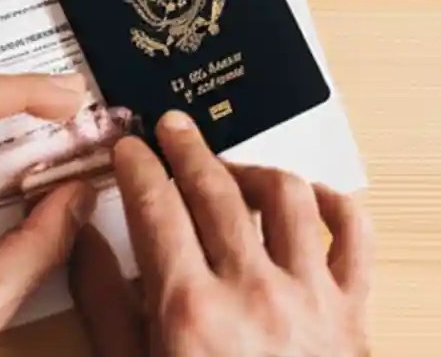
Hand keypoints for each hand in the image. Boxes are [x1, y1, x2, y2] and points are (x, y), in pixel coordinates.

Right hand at [69, 111, 371, 356]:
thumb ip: (106, 308)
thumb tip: (87, 242)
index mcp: (190, 312)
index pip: (155, 209)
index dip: (138, 167)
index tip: (130, 149)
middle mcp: (252, 292)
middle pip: (215, 189)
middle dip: (187, 148)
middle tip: (171, 128)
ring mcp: (309, 297)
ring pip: (286, 195)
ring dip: (253, 169)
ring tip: (231, 169)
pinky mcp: (353, 311)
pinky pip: (354, 234)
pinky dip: (334, 203)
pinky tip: (309, 198)